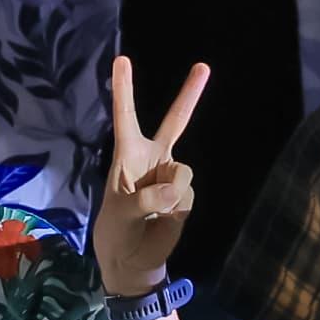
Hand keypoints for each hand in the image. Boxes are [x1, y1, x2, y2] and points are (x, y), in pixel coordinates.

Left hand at [94, 54, 206, 297]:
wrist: (132, 259)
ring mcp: (172, 176)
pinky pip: (187, 195)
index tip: (121, 60)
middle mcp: (153, 159)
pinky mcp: (185, 196)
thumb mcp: (122, 214)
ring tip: (153, 212)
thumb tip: (175, 191)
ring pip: (183, 172)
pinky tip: (164, 219)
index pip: (126, 117)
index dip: (124, 90)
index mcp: (128, 154)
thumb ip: (146, 200)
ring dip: (170, 193)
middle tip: (203, 65)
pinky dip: (176, 209)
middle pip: (176, 121)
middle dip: (190, 94)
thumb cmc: (117, 230)